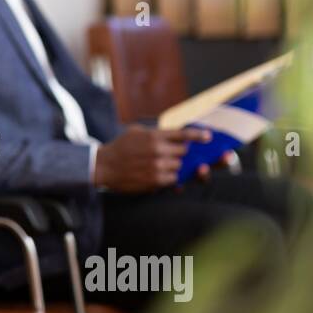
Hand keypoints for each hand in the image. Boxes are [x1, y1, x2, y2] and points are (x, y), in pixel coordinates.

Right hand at [93, 125, 211, 193]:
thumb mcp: (136, 132)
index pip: (182, 134)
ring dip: (173, 166)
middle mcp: (158, 150)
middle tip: (170, 154)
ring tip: (158, 164)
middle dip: (181, 153)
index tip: (208, 137)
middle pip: (184, 152)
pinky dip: (169, 177)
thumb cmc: (121, 147)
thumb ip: (156, 132)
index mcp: (154, 136)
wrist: (104, 166)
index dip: (198, 135)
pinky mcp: (155, 180)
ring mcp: (157, 166)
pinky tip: (157, 174)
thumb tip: (174, 133)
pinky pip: (173, 179)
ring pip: (179, 166)